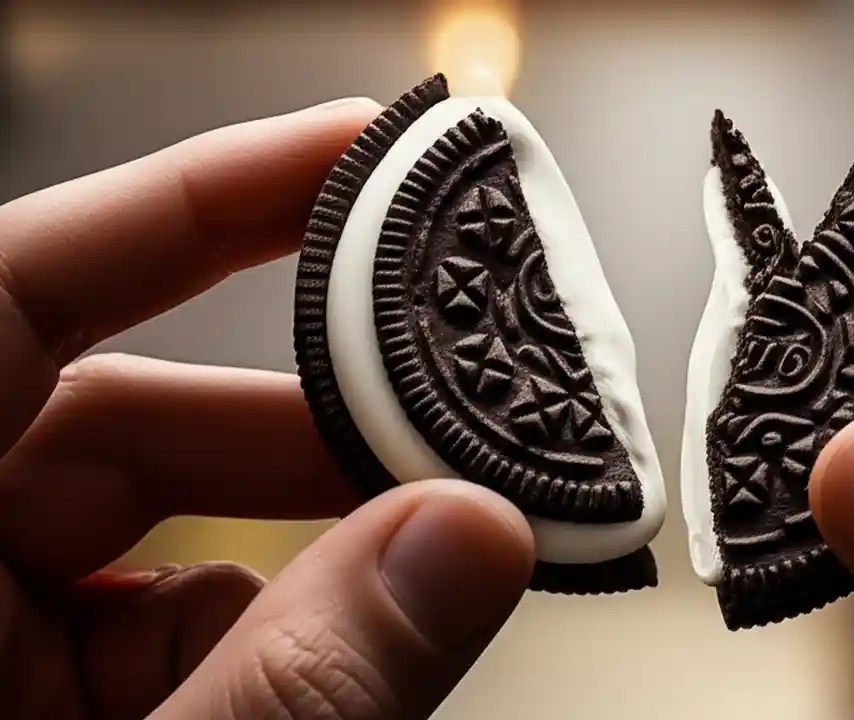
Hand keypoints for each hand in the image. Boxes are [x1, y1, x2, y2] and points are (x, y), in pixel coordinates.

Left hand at [0, 99, 533, 718]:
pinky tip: (358, 668)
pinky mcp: (39, 703)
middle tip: (455, 425)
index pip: (20, 290)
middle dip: (311, 420)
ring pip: (170, 530)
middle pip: (129, 415)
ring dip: (320, 549)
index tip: (350, 150)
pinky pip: (168, 627)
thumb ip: (299, 676)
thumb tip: (466, 541)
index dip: (192, 199)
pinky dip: (279, 637)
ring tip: (442, 562)